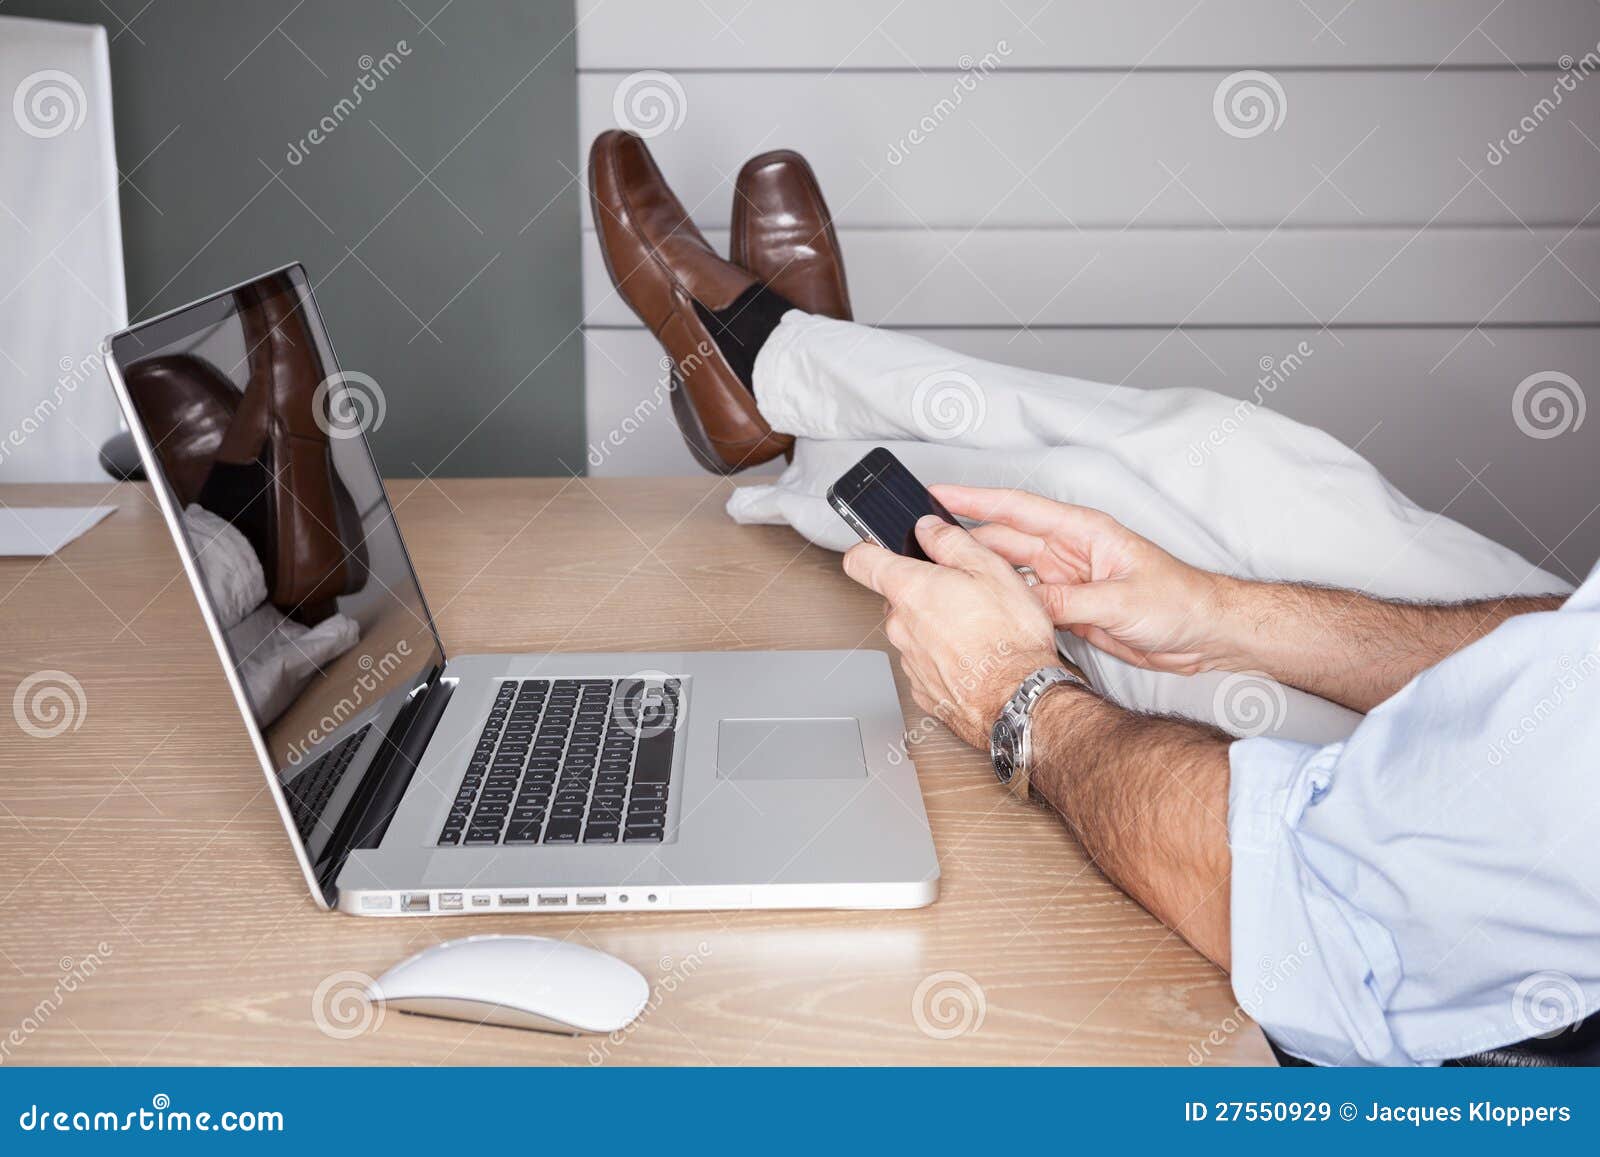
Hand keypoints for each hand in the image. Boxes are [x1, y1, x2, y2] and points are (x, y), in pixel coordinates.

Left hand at [842, 516, 1059, 748]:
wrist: (1019, 699)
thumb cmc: (1009, 639)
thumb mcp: (990, 569)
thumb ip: (950, 542)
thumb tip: (929, 528)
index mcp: (911, 590)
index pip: (860, 560)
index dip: (869, 549)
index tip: (879, 548)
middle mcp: (901, 626)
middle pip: (894, 597)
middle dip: (921, 590)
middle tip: (959, 590)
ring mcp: (909, 659)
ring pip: (912, 631)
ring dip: (934, 625)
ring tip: (974, 627)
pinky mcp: (922, 688)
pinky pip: (925, 662)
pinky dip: (943, 656)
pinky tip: (972, 655)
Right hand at [931, 485, 1229, 675]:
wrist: (1205, 634)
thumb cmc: (1180, 602)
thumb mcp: (1122, 600)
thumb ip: (1070, 601)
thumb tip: (1024, 604)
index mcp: (1083, 532)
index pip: (1018, 509)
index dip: (977, 499)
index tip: (939, 494)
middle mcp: (1070, 552)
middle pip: (1005, 540)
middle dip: (965, 538)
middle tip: (923, 542)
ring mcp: (1067, 580)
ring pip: (1010, 574)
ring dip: (980, 574)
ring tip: (940, 577)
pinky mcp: (1070, 609)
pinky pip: (1025, 603)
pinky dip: (1002, 605)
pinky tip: (978, 610)